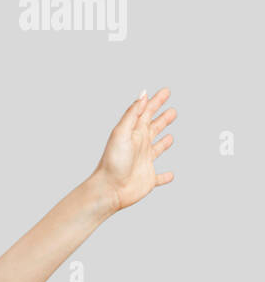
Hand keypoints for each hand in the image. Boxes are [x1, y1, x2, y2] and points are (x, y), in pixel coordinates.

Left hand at [93, 88, 175, 213]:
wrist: (108, 190)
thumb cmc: (113, 162)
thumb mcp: (122, 132)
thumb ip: (133, 113)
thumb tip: (144, 93)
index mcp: (134, 133)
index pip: (147, 113)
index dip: (156, 102)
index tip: (166, 91)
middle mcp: (139, 146)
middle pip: (154, 129)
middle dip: (163, 119)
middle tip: (173, 111)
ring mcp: (144, 163)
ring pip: (157, 149)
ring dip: (164, 142)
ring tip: (170, 136)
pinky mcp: (148, 179)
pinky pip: (159, 178)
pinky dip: (166, 177)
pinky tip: (170, 176)